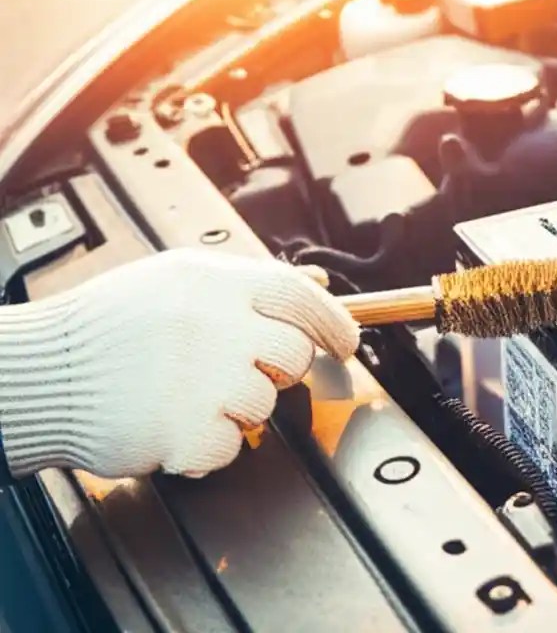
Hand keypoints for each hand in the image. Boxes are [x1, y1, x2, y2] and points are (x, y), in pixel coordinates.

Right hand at [1, 249, 358, 478]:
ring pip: (265, 404)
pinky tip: (171, 420)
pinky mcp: (190, 428)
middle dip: (279, 369)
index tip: (345, 341)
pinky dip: (206, 443)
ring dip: (235, 407)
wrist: (41, 372)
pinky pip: (230, 446)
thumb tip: (317, 282)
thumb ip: (246, 284)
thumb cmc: (107, 328)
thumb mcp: (176, 281)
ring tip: (185, 392)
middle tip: (240, 371)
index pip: (302, 298)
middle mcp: (218, 325)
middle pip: (294, 355)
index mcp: (216, 283)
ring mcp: (206, 379)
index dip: (334, 322)